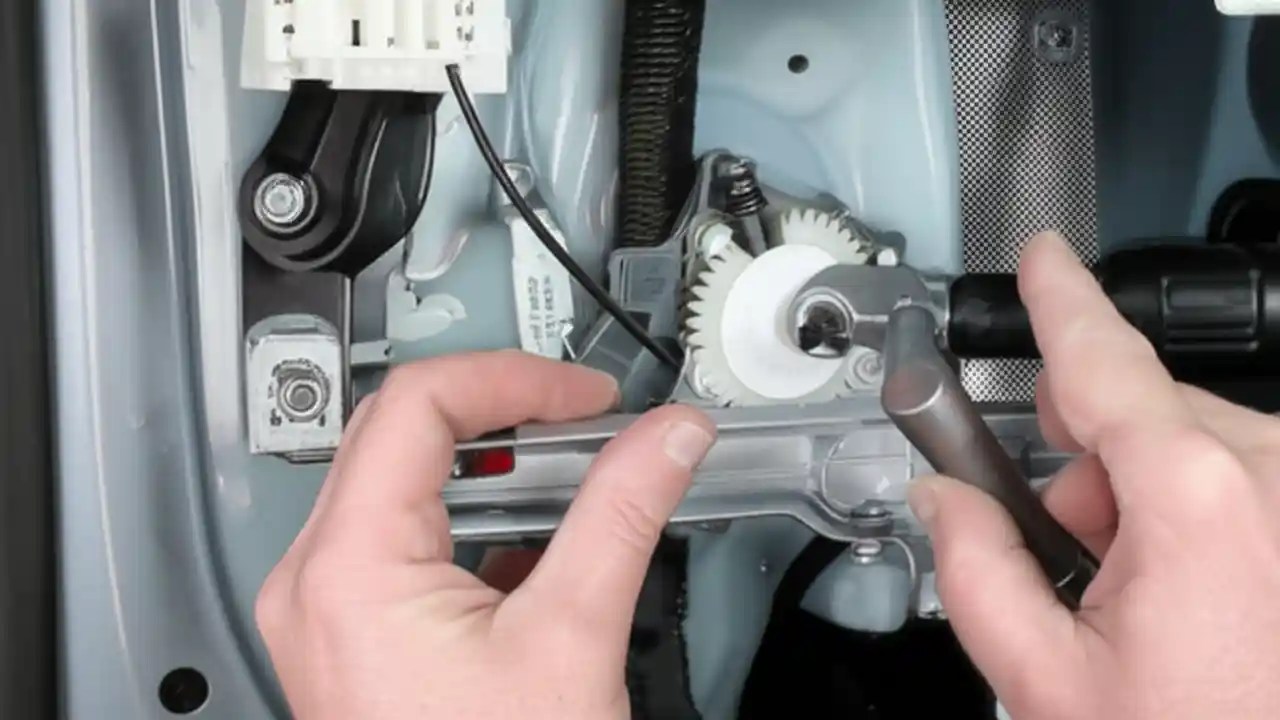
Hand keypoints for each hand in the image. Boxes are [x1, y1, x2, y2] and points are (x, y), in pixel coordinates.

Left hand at [255, 351, 715, 719]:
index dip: (511, 379)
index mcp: (349, 567)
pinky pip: (407, 543)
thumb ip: (621, 515)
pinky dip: (476, 527)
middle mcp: (318, 581)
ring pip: (403, 486)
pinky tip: (539, 549)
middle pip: (401, 435)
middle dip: (503, 415)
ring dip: (493, 472)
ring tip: (573, 480)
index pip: (418, 406)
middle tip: (584, 421)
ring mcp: (330, 611)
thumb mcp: (571, 637)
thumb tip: (666, 438)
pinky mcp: (356, 637)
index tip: (584, 396)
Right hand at [911, 233, 1279, 719]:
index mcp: (1195, 496)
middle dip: (1082, 469)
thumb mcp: (1045, 679)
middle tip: (1072, 561)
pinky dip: (1190, 513)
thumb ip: (973, 569)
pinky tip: (1190, 595)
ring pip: (1181, 445)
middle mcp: (1270, 471)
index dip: (1060, 298)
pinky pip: (1231, 471)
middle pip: (1131, 412)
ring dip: (1139, 499)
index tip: (1044, 255)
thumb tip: (945, 498)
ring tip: (1143, 601)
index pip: (1102, 360)